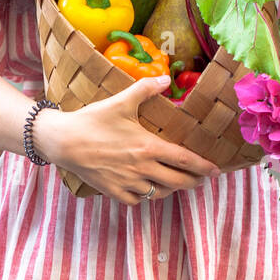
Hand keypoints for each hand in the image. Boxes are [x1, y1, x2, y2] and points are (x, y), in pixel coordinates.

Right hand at [36, 75, 221, 204]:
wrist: (63, 141)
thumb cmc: (92, 120)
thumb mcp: (120, 101)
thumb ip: (145, 89)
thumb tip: (166, 79)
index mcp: (148, 147)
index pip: (185, 160)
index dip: (203, 167)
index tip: (216, 171)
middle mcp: (142, 168)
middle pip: (178, 182)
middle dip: (193, 182)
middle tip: (200, 180)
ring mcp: (127, 182)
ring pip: (158, 194)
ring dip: (170, 189)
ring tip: (173, 183)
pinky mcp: (112, 191)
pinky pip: (136, 200)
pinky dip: (143, 196)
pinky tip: (145, 189)